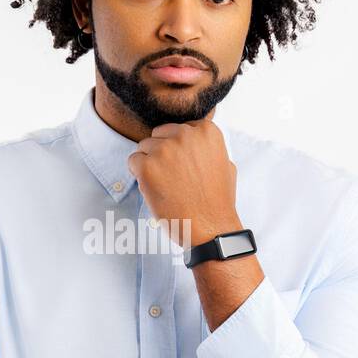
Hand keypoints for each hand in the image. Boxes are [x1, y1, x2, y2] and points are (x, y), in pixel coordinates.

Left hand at [125, 118, 240, 250]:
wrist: (211, 228)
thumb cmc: (218, 201)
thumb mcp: (225, 163)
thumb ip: (207, 147)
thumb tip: (195, 141)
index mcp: (206, 130)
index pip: (178, 129)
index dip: (178, 149)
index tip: (184, 167)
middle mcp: (185, 134)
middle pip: (159, 135)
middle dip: (162, 153)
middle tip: (172, 178)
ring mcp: (164, 149)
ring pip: (144, 147)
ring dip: (150, 164)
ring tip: (166, 186)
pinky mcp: (147, 166)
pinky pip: (133, 161)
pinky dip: (139, 175)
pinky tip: (155, 190)